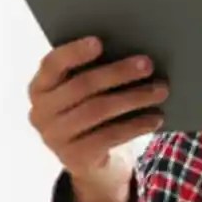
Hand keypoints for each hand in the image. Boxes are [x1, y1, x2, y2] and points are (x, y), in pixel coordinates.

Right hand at [27, 37, 167, 180]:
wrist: (91, 159)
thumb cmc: (93, 109)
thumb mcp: (88, 92)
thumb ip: (96, 70)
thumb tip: (133, 53)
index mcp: (40, 87)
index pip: (52, 64)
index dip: (74, 52)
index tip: (99, 42)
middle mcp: (40, 112)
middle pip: (82, 86)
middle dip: (118, 73)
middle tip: (148, 64)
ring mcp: (54, 137)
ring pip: (98, 110)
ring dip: (134, 98)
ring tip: (160, 90)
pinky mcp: (74, 157)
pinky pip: (109, 136)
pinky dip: (136, 125)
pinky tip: (156, 117)